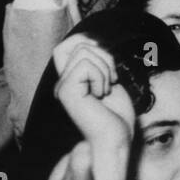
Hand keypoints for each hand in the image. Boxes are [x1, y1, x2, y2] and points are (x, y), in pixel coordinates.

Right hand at [53, 34, 134, 149]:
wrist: (117, 139)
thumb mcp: (109, 79)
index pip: (67, 45)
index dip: (86, 42)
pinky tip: (101, 95)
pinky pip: (86, 65)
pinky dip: (101, 77)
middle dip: (104, 55)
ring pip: (84, 52)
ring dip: (105, 69)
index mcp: (70, 80)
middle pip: (77, 44)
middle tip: (111, 80)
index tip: (107, 61)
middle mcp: (62, 83)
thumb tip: (90, 40)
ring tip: (105, 90)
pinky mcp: (66, 92)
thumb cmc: (117, 115)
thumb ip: (97, 61)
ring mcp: (62, 87)